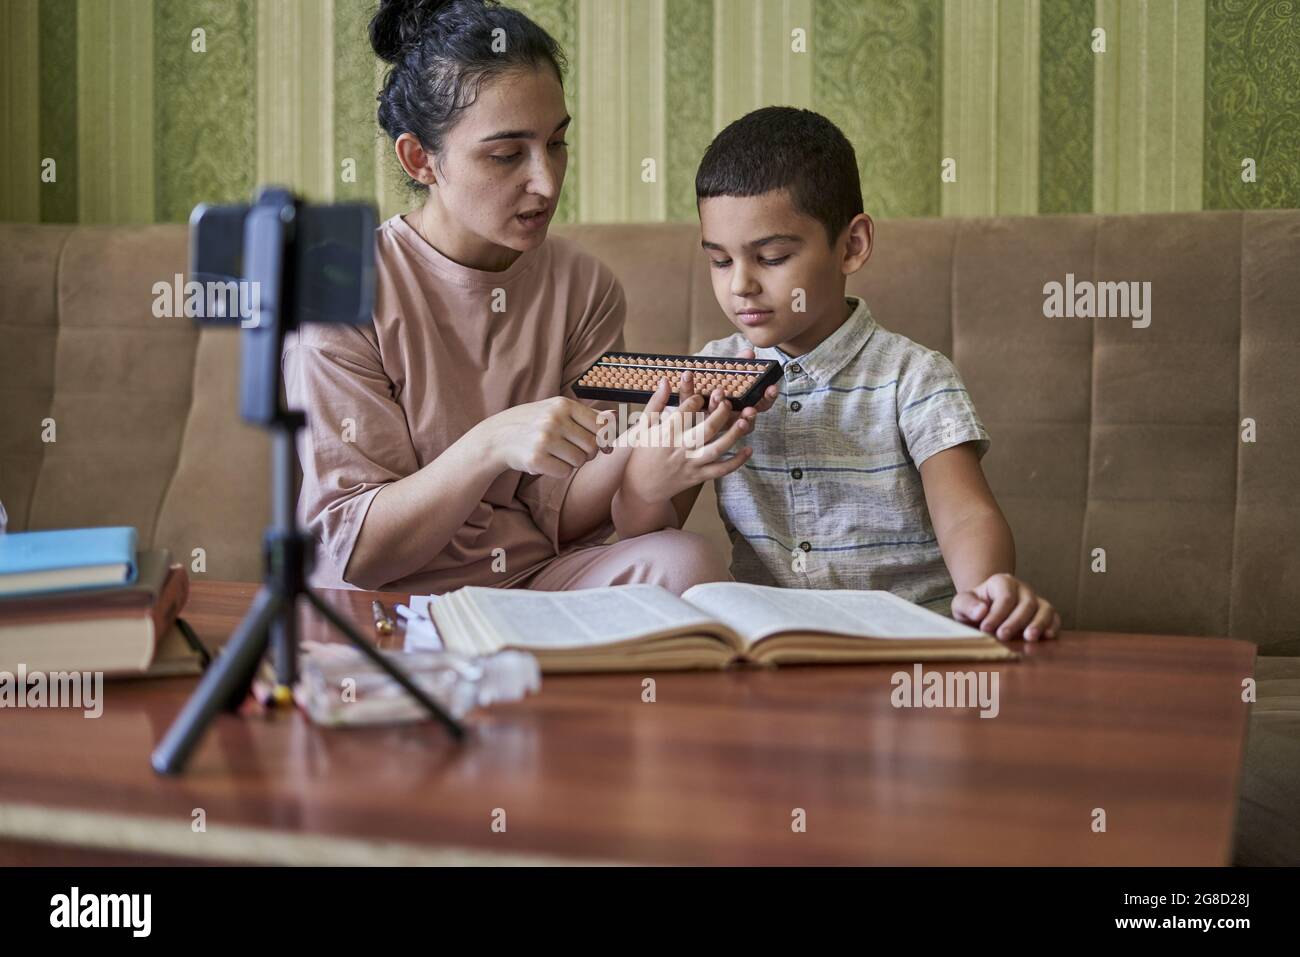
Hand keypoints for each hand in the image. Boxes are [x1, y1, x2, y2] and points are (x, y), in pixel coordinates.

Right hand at [474, 396, 612, 478]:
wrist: (497, 437)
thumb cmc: (534, 424)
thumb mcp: (558, 411)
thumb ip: (587, 416)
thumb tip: (614, 418)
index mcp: (563, 404)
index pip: (601, 426)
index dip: (604, 439)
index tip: (601, 445)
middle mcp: (554, 419)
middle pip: (593, 446)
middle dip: (587, 453)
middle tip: (572, 451)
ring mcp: (544, 439)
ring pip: (580, 461)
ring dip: (572, 463)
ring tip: (557, 455)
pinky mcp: (535, 459)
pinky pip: (565, 472)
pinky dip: (559, 471)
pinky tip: (547, 462)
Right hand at [617, 375, 753, 504]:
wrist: (641, 487)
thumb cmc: (642, 453)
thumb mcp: (643, 427)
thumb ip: (655, 403)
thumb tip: (665, 381)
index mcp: (666, 434)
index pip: (684, 413)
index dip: (696, 400)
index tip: (702, 395)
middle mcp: (680, 448)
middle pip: (706, 429)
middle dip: (720, 414)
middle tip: (727, 401)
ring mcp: (691, 464)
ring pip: (717, 449)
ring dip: (733, 435)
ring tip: (745, 421)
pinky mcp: (698, 476)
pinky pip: (721, 470)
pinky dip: (736, 462)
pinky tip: (748, 450)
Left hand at [951, 573, 1059, 641]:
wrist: (985, 612)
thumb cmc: (974, 608)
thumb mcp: (961, 604)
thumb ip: (967, 605)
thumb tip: (980, 611)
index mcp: (1003, 582)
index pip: (1005, 597)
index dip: (997, 614)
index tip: (985, 628)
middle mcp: (1023, 589)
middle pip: (1026, 604)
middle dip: (1015, 621)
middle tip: (1003, 636)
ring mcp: (1036, 601)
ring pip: (1044, 609)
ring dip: (1038, 624)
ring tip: (1029, 638)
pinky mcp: (1045, 614)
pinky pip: (1054, 618)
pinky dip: (1053, 627)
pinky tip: (1047, 637)